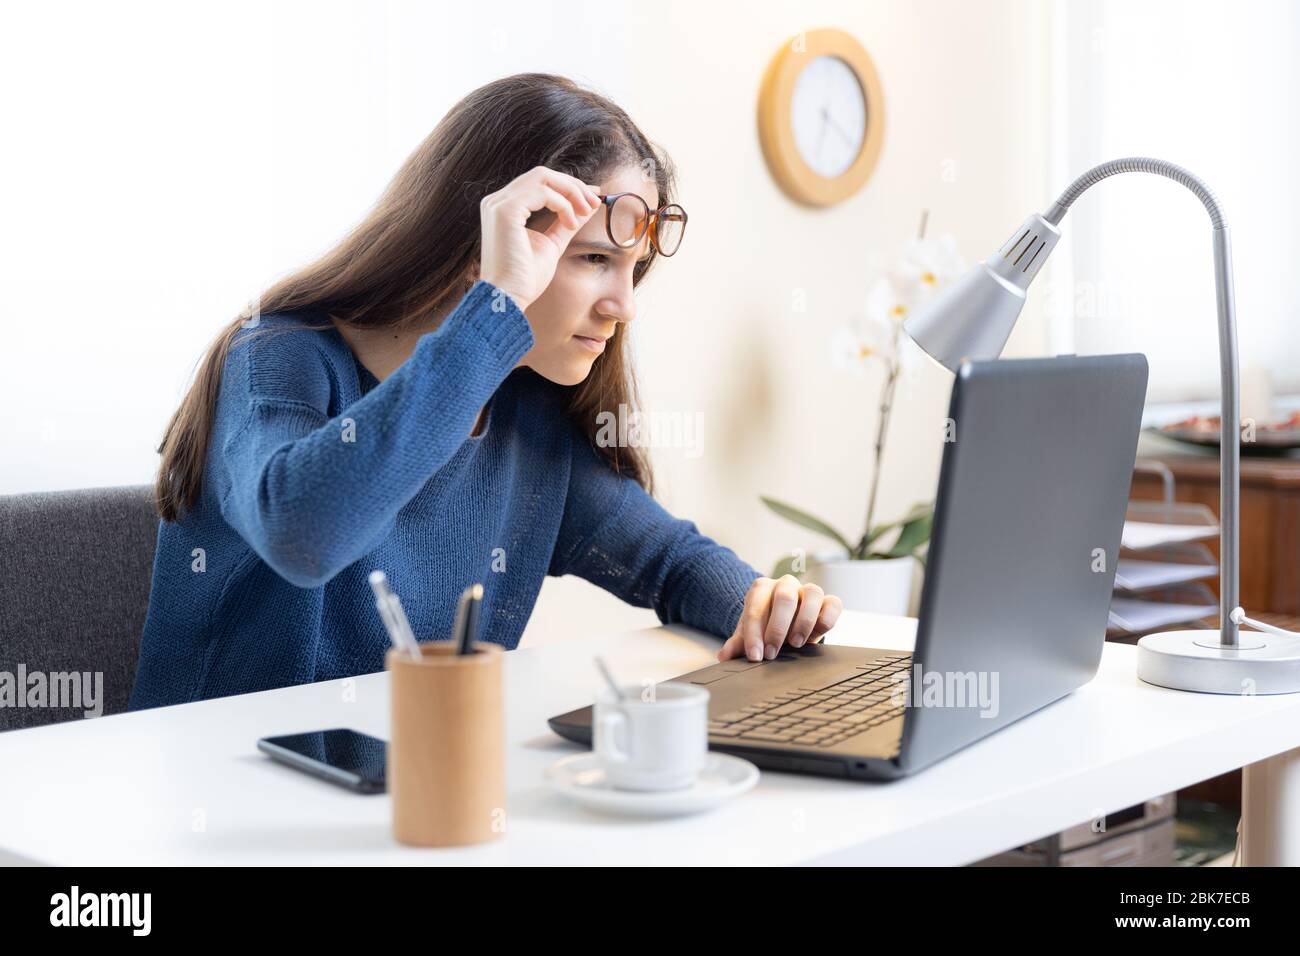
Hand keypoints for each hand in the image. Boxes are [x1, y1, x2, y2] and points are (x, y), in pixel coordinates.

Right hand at [478, 166, 600, 312]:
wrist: (507, 300)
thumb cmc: (524, 280)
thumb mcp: (552, 244)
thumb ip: (566, 223)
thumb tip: (589, 207)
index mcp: (504, 208)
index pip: (540, 183)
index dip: (568, 186)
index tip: (592, 198)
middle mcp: (497, 201)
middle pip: (542, 175)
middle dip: (573, 185)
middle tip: (594, 203)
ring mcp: (498, 204)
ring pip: (543, 177)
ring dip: (571, 192)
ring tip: (586, 212)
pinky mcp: (504, 211)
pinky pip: (543, 193)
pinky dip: (563, 204)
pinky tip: (570, 223)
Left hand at [717, 576, 843, 661]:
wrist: (785, 622)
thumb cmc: (765, 626)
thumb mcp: (750, 634)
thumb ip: (738, 644)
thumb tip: (724, 656)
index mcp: (761, 588)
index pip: (756, 607)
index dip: (754, 634)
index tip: (755, 656)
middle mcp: (785, 584)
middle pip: (784, 597)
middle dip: (777, 628)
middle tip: (772, 654)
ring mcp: (808, 590)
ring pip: (813, 594)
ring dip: (804, 622)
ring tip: (795, 644)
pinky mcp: (828, 601)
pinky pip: (833, 604)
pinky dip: (826, 620)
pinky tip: (815, 637)